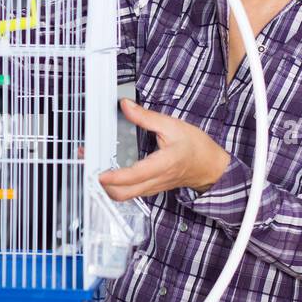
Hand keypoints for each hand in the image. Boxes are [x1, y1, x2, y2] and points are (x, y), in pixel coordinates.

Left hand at [99, 99, 230, 200]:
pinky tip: (109, 174)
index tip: (100, 173)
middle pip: (124, 194)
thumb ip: (146, 117)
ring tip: (95, 170)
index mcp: (163, 164)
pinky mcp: (151, 189)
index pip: (135, 175)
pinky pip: (130, 193)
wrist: (210, 166)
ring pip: (125, 196)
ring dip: (108, 187)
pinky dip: (116, 186)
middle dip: (104, 186)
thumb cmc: (195, 146)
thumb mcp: (172, 125)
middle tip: (91, 169)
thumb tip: (126, 106)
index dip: (116, 177)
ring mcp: (153, 188)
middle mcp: (156, 180)